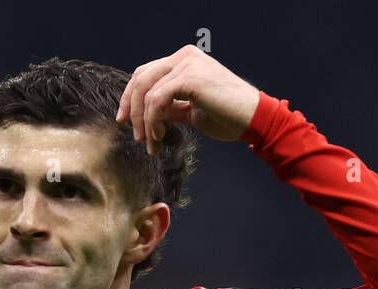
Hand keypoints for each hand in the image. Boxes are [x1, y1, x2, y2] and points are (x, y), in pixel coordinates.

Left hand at [116, 45, 261, 153]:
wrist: (253, 119)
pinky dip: (153, 120)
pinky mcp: (189, 77)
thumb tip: (148, 115)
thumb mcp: (191, 111)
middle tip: (137, 136)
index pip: (145, 73)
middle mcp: (184, 56)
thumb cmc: (227, 117)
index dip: (129, 97)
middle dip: (131, 110)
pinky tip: (160, 136)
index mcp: (185, 60)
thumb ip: (170, 107)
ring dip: (144, 122)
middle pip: (140, 79)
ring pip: (146, 92)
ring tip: (152, 143)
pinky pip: (157, 99)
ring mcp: (187, 63)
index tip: (124, 121)